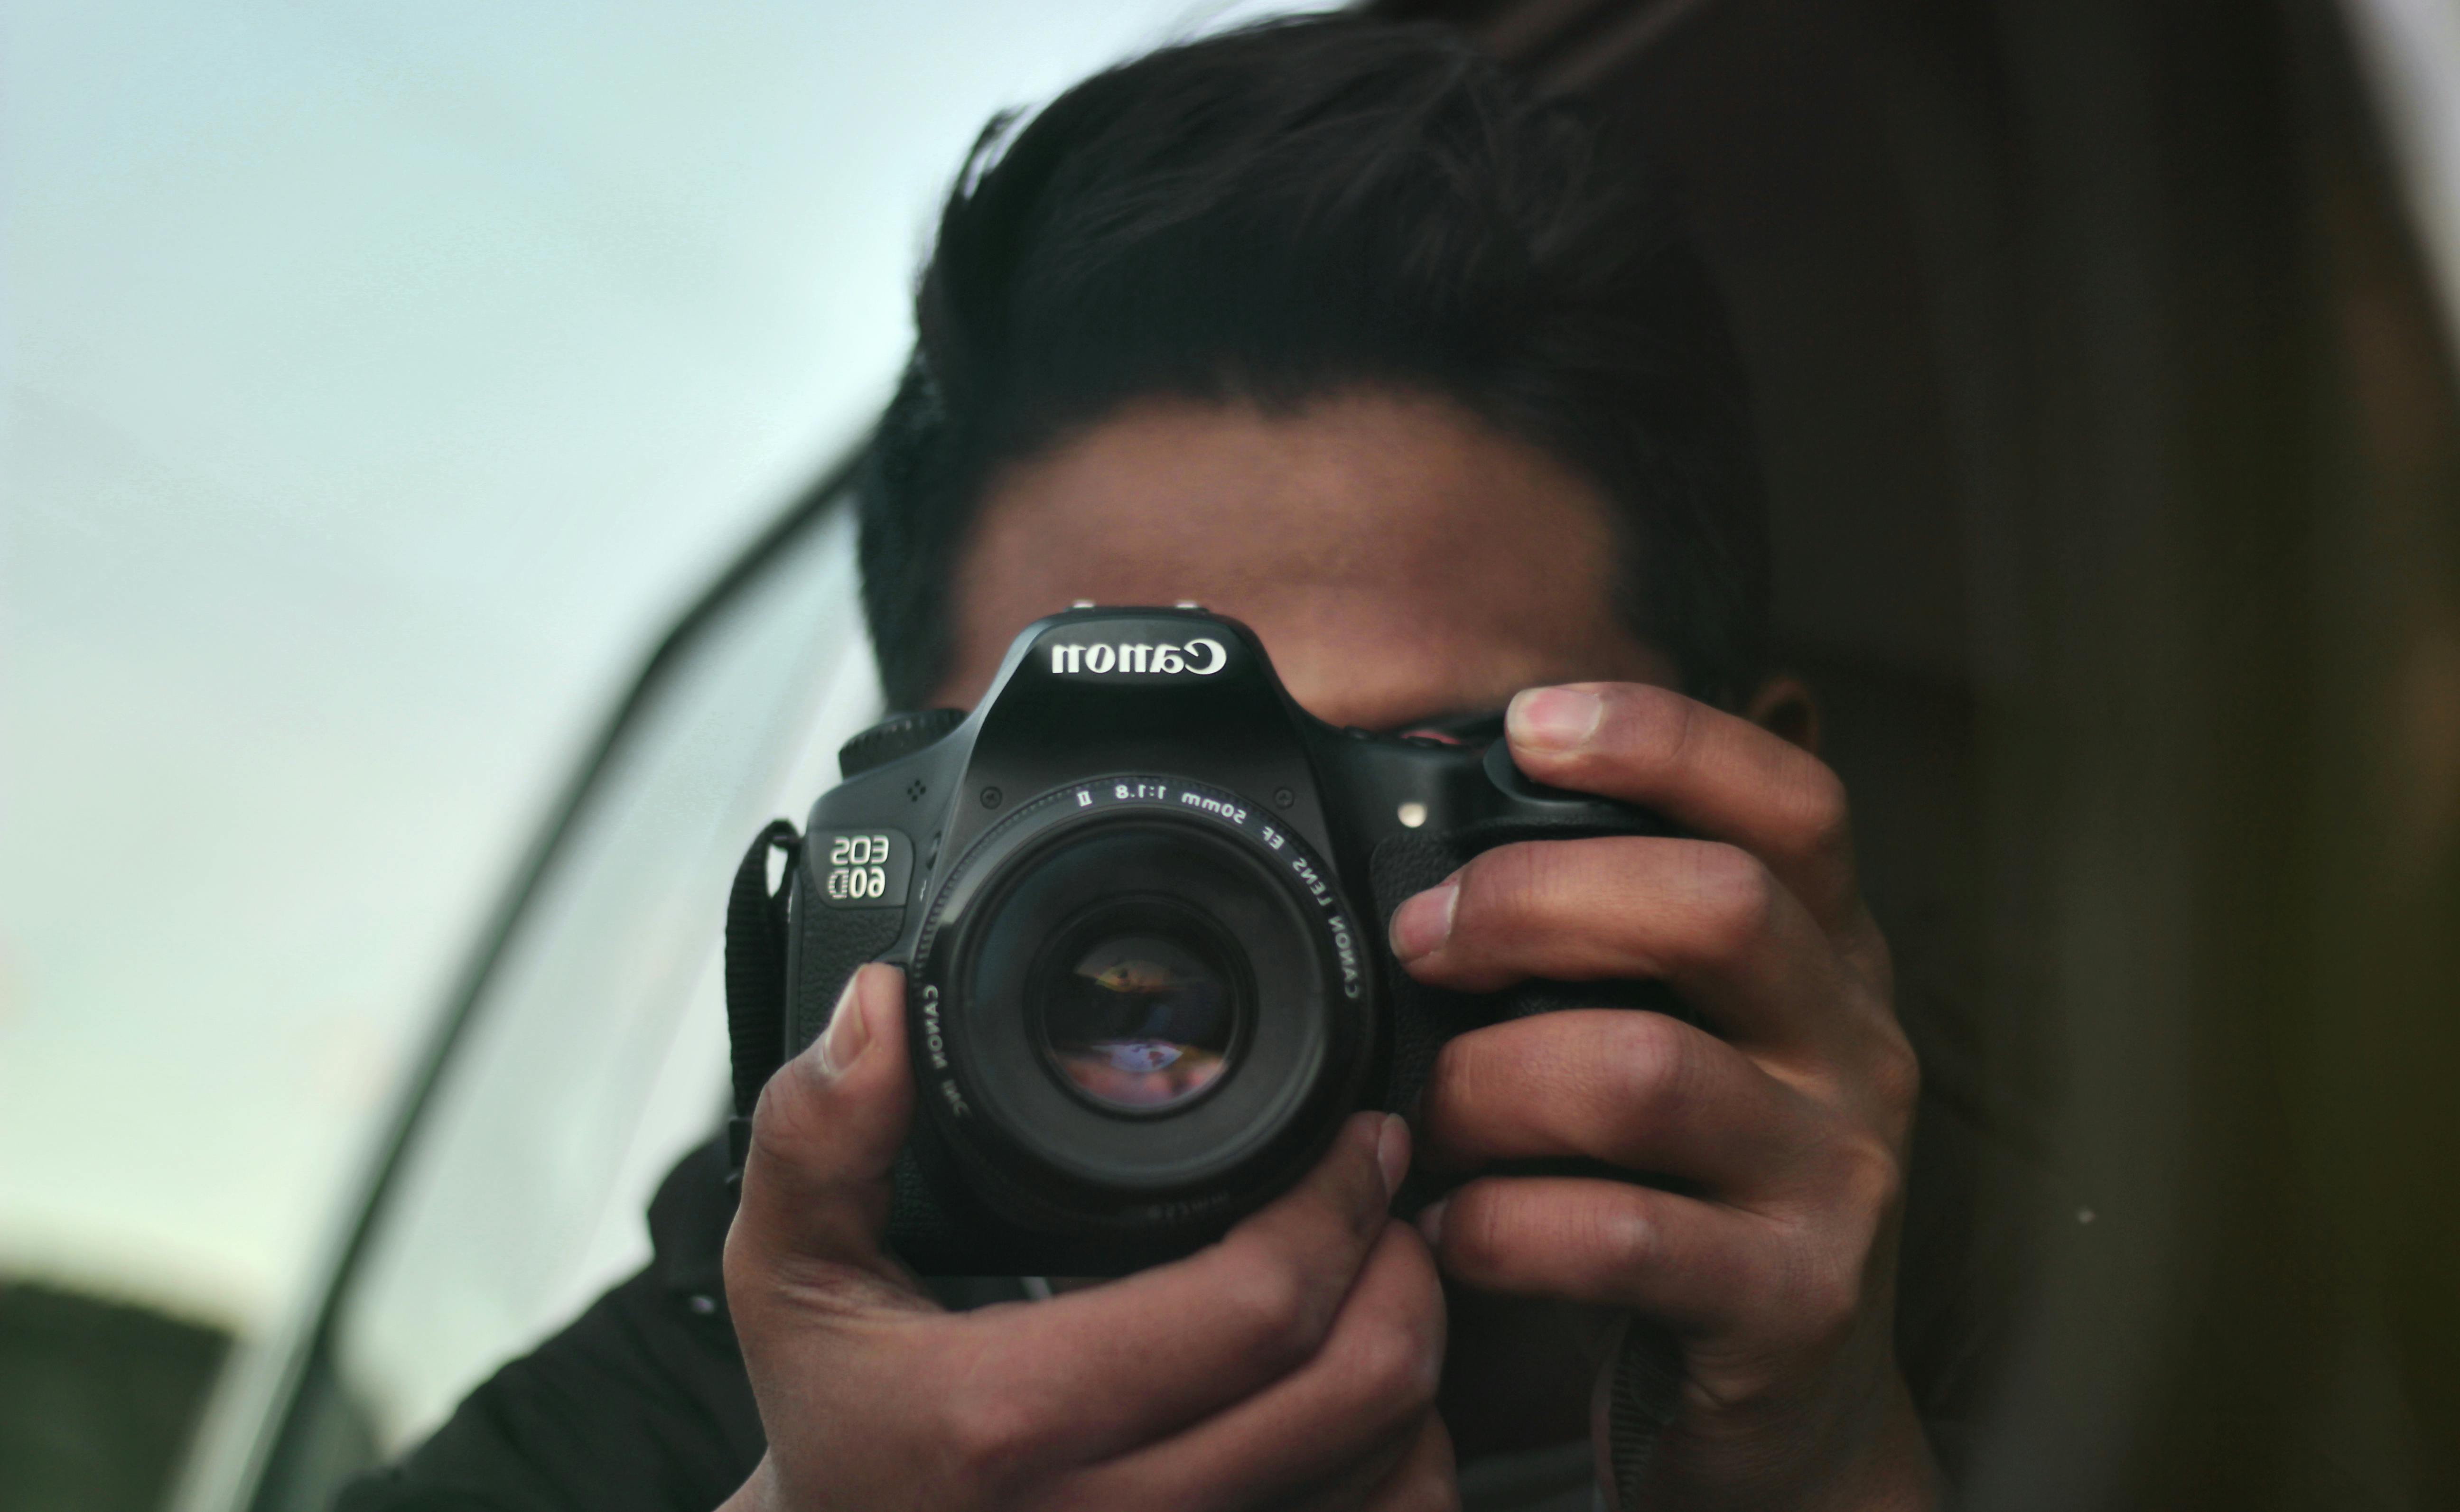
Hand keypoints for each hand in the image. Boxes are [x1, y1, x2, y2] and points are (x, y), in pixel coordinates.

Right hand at [717, 964, 1456, 1511]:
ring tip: (1381, 1285)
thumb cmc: (837, 1429)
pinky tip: (1367, 1407)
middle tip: (1389, 1201)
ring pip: (1392, 1473)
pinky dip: (1404, 1466)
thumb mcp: (788, 1279)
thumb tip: (877, 1011)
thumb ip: (818, 1137)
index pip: (1255, 1309)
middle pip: (1360, 1390)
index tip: (1359, 1141)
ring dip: (1413, 1366)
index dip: (1338, 1206)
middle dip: (1405, 1271)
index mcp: (1014, 1420)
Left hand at [1388, 683, 1936, 1509]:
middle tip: (1423, 938)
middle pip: (1716, 905)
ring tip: (1427, 1114)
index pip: (1791, 802)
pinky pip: (1616, 1238)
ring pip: (1644, 1073)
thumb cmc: (1696, 1193)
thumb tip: (1424, 858)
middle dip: (1536, 900)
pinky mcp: (1790, 1302)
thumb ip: (1608, 952)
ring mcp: (1834, 1176)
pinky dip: (1500, 1227)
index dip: (1666, 740)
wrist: (1800, 1411)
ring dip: (1492, 1082)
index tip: (1530, 723)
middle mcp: (1852, 1048)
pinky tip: (1451, 1232)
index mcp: (1826, 958)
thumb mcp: (1688, 1043)